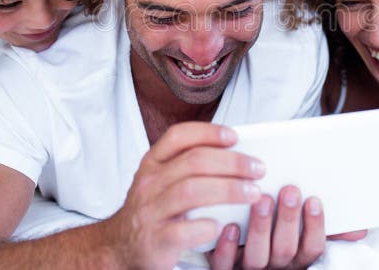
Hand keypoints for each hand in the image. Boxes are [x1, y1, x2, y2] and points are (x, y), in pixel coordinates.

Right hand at [106, 122, 264, 268]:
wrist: (120, 246)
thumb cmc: (153, 208)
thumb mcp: (162, 179)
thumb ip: (189, 165)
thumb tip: (236, 153)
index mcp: (152, 162)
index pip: (179, 136)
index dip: (208, 133)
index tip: (234, 136)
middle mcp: (149, 182)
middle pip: (194, 162)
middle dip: (232, 163)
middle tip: (258, 169)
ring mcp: (150, 211)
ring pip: (192, 191)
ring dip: (228, 190)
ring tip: (253, 193)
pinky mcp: (155, 240)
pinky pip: (184, 230)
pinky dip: (206, 226)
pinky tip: (221, 225)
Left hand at [209, 187, 329, 269]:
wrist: (235, 257)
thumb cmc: (275, 236)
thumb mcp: (303, 236)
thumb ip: (330, 230)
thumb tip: (361, 229)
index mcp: (297, 257)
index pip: (313, 247)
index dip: (316, 226)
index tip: (314, 199)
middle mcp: (275, 266)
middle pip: (286, 249)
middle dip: (289, 220)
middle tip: (290, 190)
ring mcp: (249, 268)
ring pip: (258, 256)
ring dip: (261, 228)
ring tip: (262, 200)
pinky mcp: (223, 268)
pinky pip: (225, 264)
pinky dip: (228, 247)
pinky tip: (231, 226)